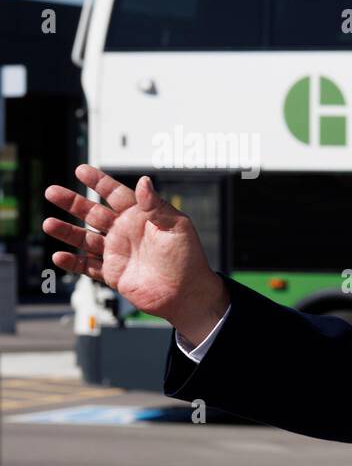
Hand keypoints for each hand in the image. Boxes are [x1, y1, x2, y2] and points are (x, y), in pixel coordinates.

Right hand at [44, 164, 229, 343]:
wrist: (188, 294)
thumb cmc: (188, 259)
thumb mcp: (177, 227)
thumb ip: (156, 205)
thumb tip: (144, 181)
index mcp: (141, 217)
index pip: (116, 195)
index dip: (99, 183)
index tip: (80, 170)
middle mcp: (126, 233)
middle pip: (93, 213)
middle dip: (72, 202)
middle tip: (52, 192)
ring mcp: (118, 253)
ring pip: (85, 239)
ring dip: (66, 231)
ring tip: (48, 223)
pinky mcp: (114, 274)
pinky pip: (88, 266)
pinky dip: (73, 262)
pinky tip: (59, 256)